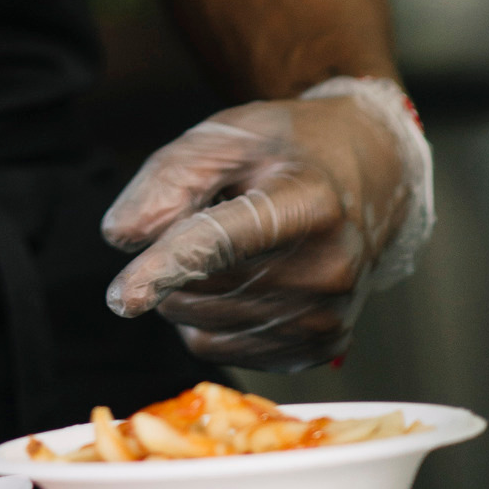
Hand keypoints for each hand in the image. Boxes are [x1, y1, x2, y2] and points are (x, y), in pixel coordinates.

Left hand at [100, 84, 428, 369]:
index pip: (221, 243)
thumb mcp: (226, 137)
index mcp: (308, 203)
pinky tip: (243, 279)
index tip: (121, 299)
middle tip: (209, 214)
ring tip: (233, 245)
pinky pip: (224, 352)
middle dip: (173, 257)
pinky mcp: (321, 346)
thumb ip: (168, 178)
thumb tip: (121, 237)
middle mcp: (328, 268)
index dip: (165, 267)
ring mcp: (328, 315)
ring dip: (188, 291)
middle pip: (200, 287)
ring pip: (202, 327)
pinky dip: (209, 320)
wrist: (366, 174)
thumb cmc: (288, 150)